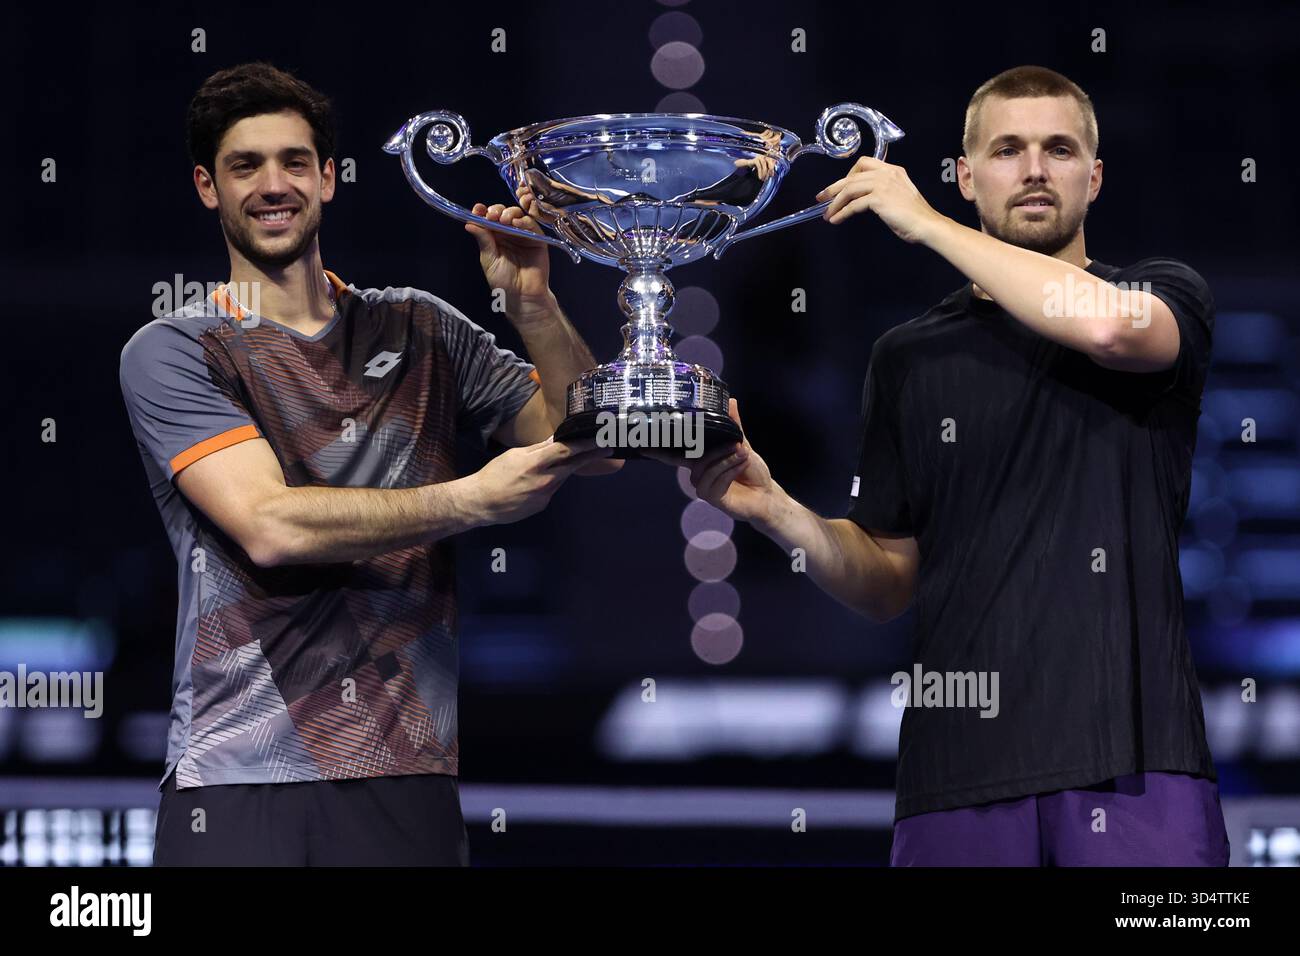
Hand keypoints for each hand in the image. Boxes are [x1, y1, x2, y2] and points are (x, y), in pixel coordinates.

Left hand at [465, 188, 553, 314]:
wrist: (522, 296)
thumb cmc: (503, 282)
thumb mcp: (489, 259)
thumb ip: (483, 240)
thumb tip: (469, 223)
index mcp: (494, 238)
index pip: (488, 219)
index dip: (483, 212)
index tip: (478, 209)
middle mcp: (508, 233)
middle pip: (502, 213)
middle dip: (496, 210)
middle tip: (492, 216)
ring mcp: (523, 234)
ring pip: (517, 215)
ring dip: (509, 213)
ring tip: (503, 220)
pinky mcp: (537, 238)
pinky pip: (531, 224)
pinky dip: (524, 220)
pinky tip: (516, 223)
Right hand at [465, 437, 611, 525]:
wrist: (481, 502)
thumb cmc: (495, 474)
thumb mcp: (515, 455)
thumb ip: (538, 448)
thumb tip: (556, 439)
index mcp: (536, 463)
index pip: (567, 451)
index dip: (586, 444)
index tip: (601, 439)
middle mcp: (545, 480)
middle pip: (573, 465)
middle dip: (591, 456)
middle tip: (607, 448)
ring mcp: (545, 495)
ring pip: (562, 478)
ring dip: (566, 469)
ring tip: (567, 461)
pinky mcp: (542, 505)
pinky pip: (551, 490)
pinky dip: (550, 482)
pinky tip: (536, 482)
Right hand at [671, 400, 779, 525]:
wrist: (766, 494)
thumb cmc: (751, 471)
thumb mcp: (743, 444)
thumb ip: (734, 426)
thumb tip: (731, 401)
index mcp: (700, 460)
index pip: (675, 454)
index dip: (659, 450)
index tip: (642, 444)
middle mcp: (698, 474)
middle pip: (694, 458)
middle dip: (717, 450)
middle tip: (737, 444)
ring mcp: (704, 487)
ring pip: (705, 469)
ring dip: (725, 460)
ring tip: (742, 455)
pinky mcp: (712, 498)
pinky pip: (714, 481)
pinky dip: (729, 471)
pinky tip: (740, 466)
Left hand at [816, 156, 944, 243]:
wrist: (927, 224)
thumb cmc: (914, 216)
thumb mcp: (898, 195)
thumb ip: (882, 191)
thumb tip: (861, 199)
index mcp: (893, 170)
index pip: (864, 163)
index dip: (848, 174)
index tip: (839, 186)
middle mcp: (887, 173)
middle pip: (852, 176)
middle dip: (833, 187)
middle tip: (821, 197)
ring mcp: (882, 184)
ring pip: (849, 189)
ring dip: (835, 202)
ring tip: (827, 213)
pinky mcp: (879, 198)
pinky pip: (853, 205)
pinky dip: (842, 213)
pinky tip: (836, 219)